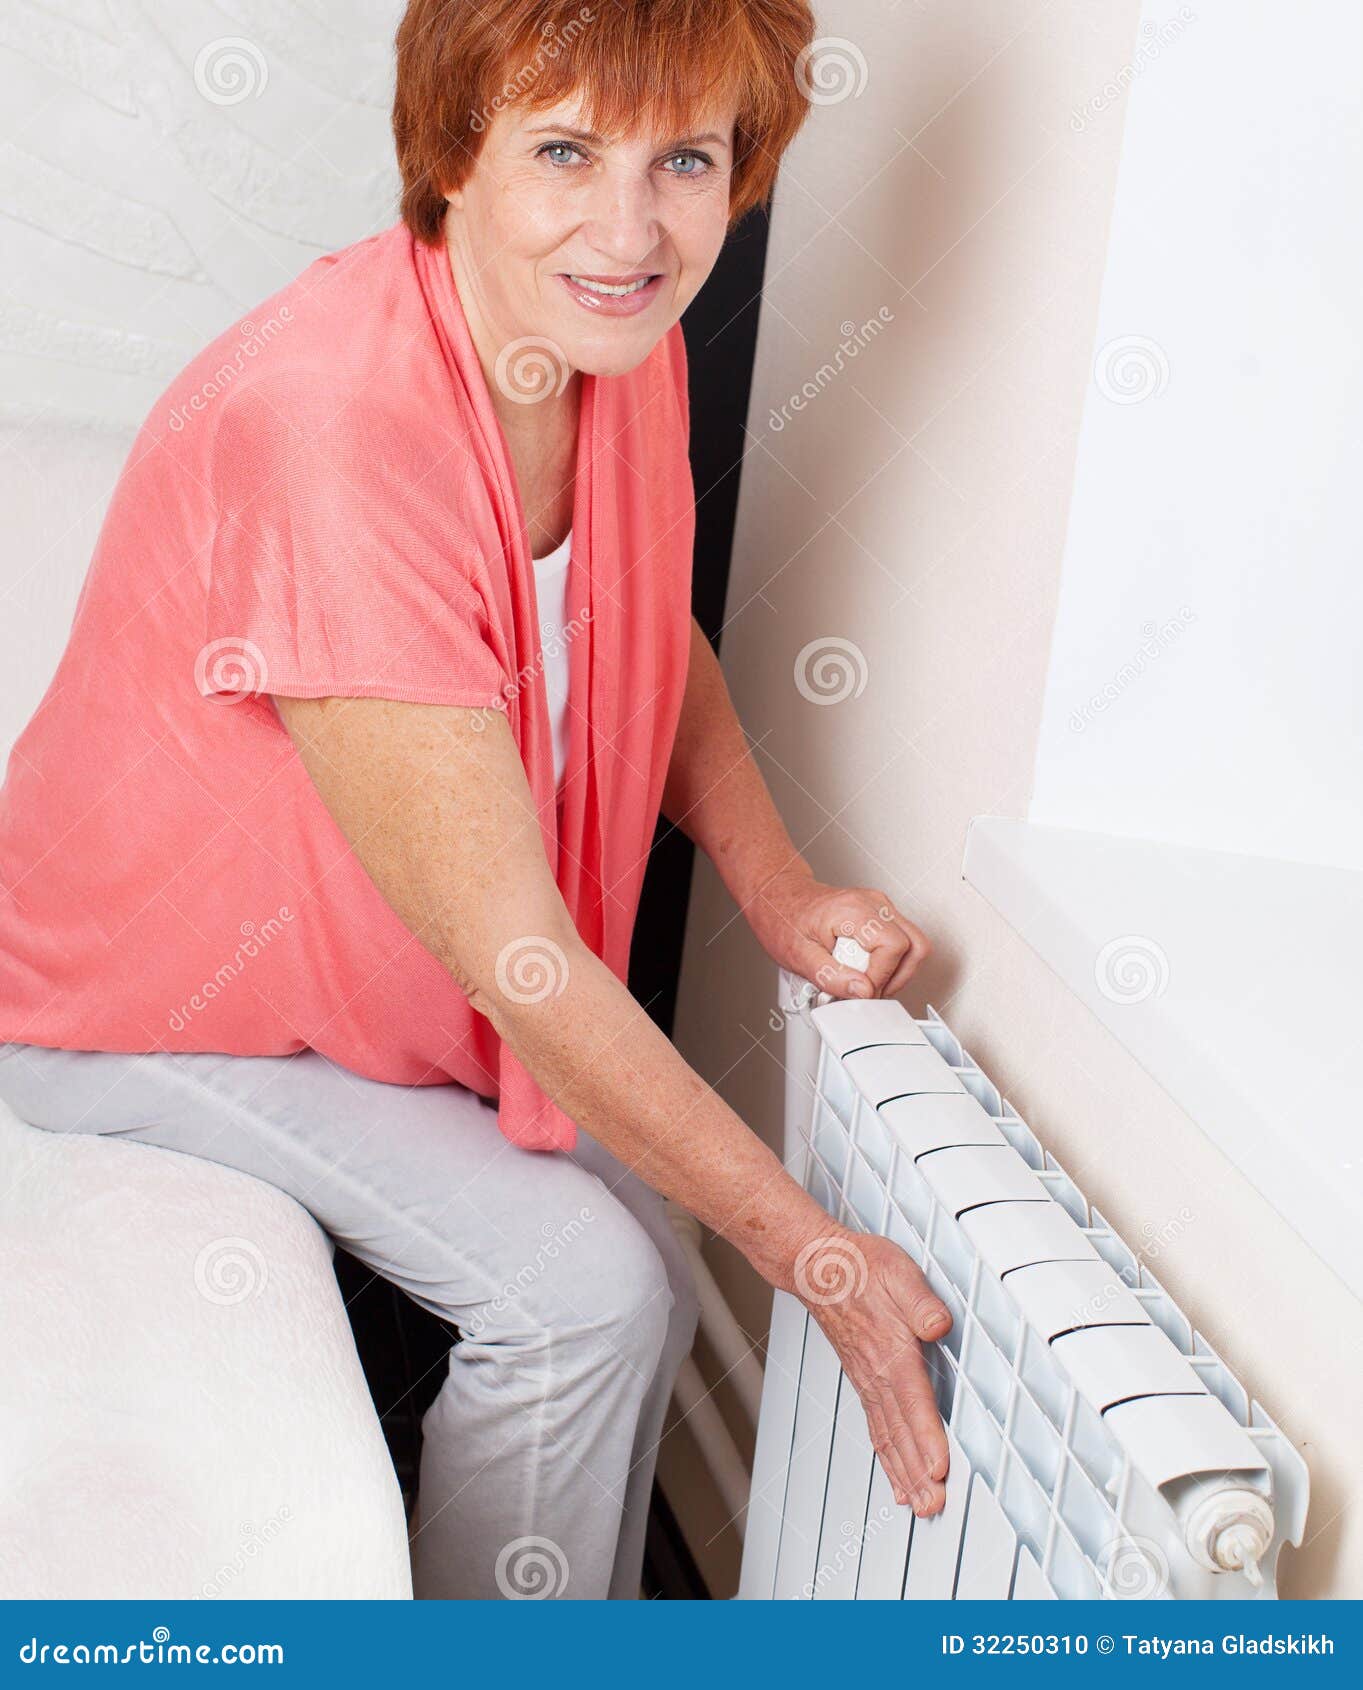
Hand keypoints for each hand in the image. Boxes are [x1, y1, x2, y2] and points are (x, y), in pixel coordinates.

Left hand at [746, 866, 930, 998]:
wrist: (777, 896)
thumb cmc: (783, 918)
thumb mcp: (798, 955)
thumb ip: (831, 976)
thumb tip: (863, 992)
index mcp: (854, 910)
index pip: (895, 946)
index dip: (882, 976)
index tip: (862, 990)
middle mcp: (874, 903)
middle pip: (916, 945)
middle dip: (897, 977)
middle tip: (869, 990)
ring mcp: (880, 906)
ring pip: (915, 944)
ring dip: (896, 972)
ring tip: (865, 981)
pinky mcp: (880, 913)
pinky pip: (902, 941)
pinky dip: (890, 962)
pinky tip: (864, 969)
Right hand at [793, 1229, 951, 1513]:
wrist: (818, 1267)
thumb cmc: (861, 1267)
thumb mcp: (899, 1273)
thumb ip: (921, 1302)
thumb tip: (938, 1324)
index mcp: (891, 1351)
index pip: (914, 1402)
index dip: (928, 1437)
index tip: (941, 1470)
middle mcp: (878, 1376)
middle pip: (901, 1433)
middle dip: (918, 1473)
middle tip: (934, 1508)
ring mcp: (868, 1383)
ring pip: (888, 1438)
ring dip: (905, 1474)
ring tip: (920, 1506)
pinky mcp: (864, 1382)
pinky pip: (877, 1429)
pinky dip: (888, 1459)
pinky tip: (897, 1479)